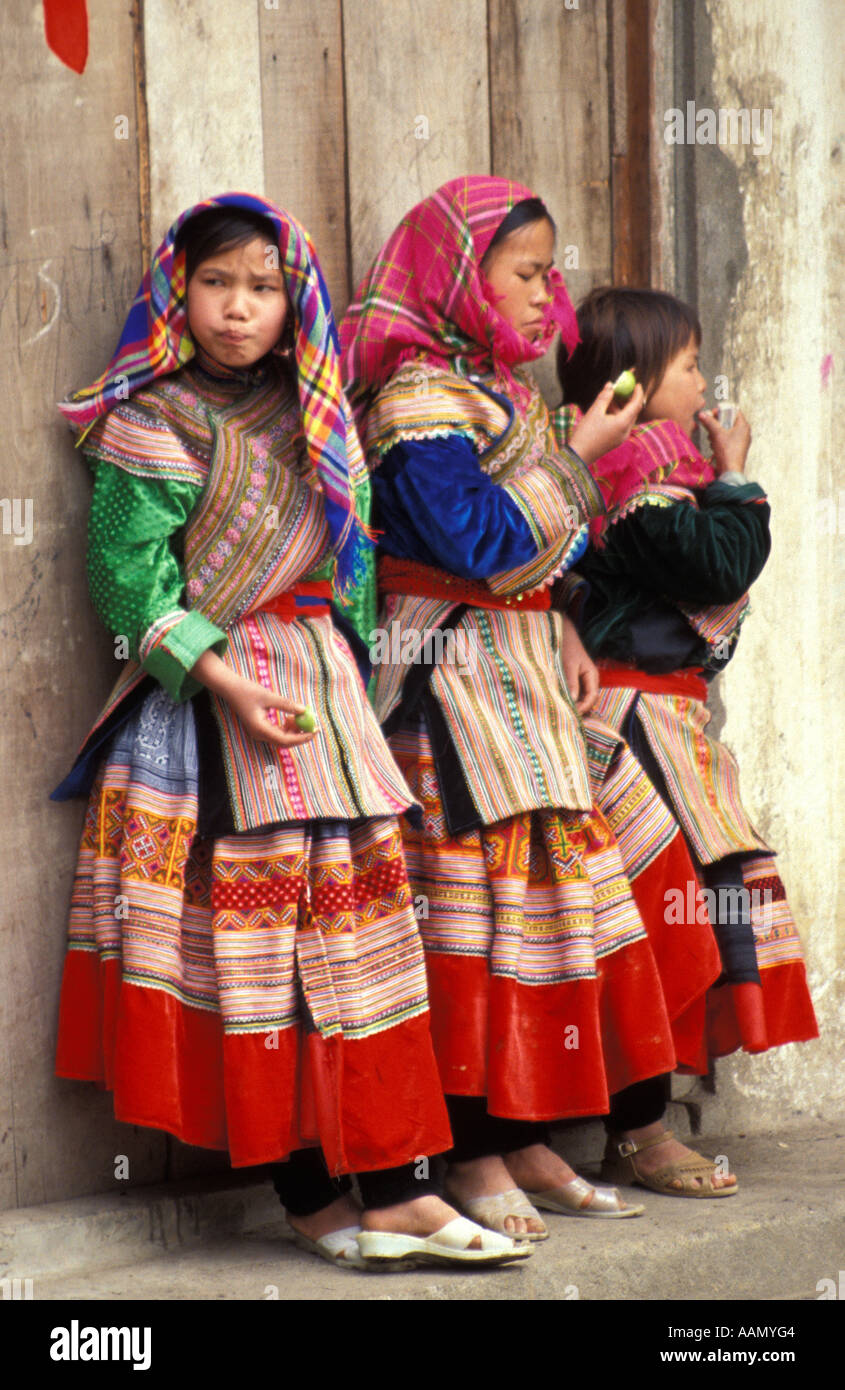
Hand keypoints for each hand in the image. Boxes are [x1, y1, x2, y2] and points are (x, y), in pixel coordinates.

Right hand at [190, 649, 316, 748]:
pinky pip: (277, 732)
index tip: (314, 731)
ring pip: (281, 738)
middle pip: (284, 742)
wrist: (230, 689)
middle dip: (300, 736)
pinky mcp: (260, 728)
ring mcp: (259, 732)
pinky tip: (291, 717)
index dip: (301, 737)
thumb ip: (286, 705)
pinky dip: (287, 727)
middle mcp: (259, 734)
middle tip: (315, 728)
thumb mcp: (269, 696)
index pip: (285, 739)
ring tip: (301, 716)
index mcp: (260, 728)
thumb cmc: (247, 690)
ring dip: (294, 730)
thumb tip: (304, 711)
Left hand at [559, 613, 598, 714]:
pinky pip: (573, 693)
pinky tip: (558, 703)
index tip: (571, 714)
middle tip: (565, 717)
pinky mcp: (572, 680)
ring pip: (580, 698)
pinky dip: (567, 699)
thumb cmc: (566, 646)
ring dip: (572, 705)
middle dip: (578, 709)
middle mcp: (589, 680)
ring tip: (561, 712)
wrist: (560, 632)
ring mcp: (581, 680)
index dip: (583, 707)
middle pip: (587, 700)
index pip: (592, 697)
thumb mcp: (568, 664)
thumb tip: (572, 701)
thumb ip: (571, 682)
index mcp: (592, 675)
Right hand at [569, 381, 644, 465]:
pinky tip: (606, 411)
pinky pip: (621, 425)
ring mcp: (622, 437)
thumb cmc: (586, 434)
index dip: (638, 392)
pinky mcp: (616, 440)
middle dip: (629, 398)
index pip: (636, 404)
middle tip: (624, 388)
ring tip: (608, 399)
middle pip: (633, 411)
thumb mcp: (594, 412)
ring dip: (621, 407)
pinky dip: (617, 415)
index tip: (636, 383)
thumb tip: (611, 385)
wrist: (579, 455)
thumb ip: (604, 397)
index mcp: (623, 423)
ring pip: (626, 418)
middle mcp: (626, 431)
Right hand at [698, 408, 751, 474]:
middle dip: (717, 423)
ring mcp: (741, 441)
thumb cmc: (727, 451)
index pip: (734, 411)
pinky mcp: (736, 448)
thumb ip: (709, 422)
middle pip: (729, 421)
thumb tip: (702, 414)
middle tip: (710, 426)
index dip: (723, 411)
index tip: (713, 414)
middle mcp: (744, 432)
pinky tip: (714, 445)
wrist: (730, 470)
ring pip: (727, 430)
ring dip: (717, 432)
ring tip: (711, 438)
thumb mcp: (716, 434)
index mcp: (743, 425)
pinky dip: (719, 440)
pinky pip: (727, 439)